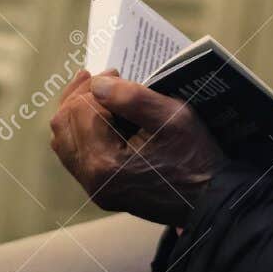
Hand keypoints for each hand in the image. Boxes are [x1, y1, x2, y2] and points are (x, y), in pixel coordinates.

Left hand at [48, 70, 225, 226]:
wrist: (209, 198)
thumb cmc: (196, 158)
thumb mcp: (172, 117)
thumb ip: (131, 97)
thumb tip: (98, 83)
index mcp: (105, 163)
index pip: (81, 111)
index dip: (95, 86)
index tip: (117, 73)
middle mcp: (92, 180)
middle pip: (63, 126)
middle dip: (79, 96)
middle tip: (101, 78)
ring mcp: (95, 189)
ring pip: (64, 141)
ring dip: (76, 113)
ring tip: (94, 92)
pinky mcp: (102, 190)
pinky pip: (76, 156)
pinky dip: (81, 131)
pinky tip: (97, 117)